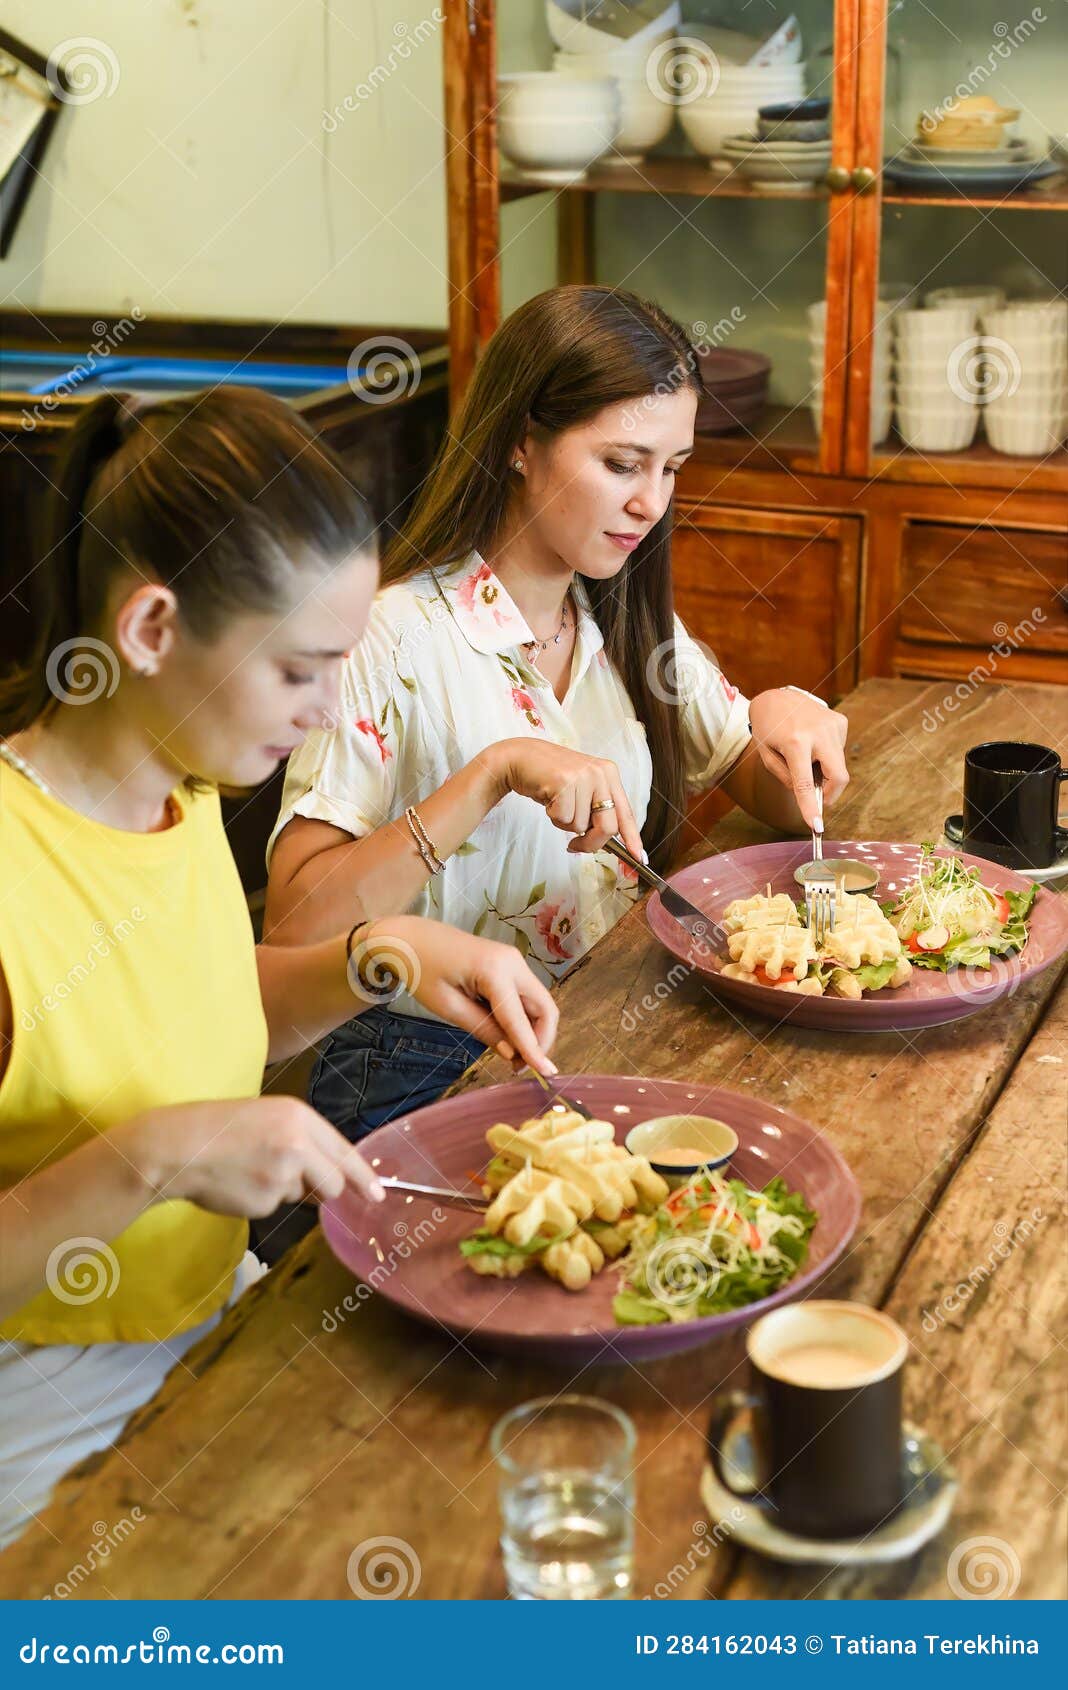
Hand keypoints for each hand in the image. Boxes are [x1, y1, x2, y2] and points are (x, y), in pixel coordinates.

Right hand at [123, 1095, 385, 1215]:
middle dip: (323, 1191)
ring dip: (283, 1190)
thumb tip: (329, 1176)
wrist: (175, 1146)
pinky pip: (273, 1206)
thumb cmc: (216, 1129)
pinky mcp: (265, 1199)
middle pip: (334, 1182)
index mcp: (299, 1116)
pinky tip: (235, 1182)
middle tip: (290, 1181)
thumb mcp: (266, 1118)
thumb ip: (301, 1141)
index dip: (364, 1177)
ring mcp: (283, 1173)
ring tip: (247, 1169)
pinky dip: (258, 1199)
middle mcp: (298, 1142)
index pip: (345, 1151)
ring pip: (300, 1195)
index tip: (378, 1194)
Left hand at [356, 915, 558, 1075]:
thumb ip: (483, 1029)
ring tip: (511, 1055)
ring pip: (538, 1003)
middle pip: (545, 1008)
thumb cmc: (420, 970)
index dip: (534, 1050)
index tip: (548, 1074)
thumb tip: (511, 1053)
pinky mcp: (508, 964)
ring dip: (532, 1031)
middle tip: (520, 1067)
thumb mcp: (448, 1007)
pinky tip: (506, 1034)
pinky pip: (525, 996)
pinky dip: (523, 1018)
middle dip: (540, 1041)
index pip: (521, 1019)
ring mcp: (513, 960)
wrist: (408, 938)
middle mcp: (513, 962)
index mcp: (495, 970)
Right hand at [486, 737, 643, 860]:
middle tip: (575, 846)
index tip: (638, 856)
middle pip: (608, 826)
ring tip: (556, 802)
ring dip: (564, 823)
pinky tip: (548, 798)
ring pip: (580, 825)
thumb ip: (596, 810)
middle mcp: (600, 773)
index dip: (632, 838)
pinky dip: (553, 816)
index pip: (626, 812)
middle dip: (591, 843)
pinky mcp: (564, 782)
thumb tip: (606, 841)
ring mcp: (583, 776)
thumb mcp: (582, 789)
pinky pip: (563, 818)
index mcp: (609, 773)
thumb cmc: (550, 778)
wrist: (521, 758)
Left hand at [747, 690, 848, 830]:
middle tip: (819, 800)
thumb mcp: (767, 755)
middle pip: (839, 776)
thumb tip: (809, 794)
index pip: (805, 783)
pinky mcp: (840, 722)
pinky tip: (813, 744)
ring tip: (805, 757)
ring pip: (839, 766)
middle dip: (832, 794)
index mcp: (795, 743)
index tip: (817, 826)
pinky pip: (839, 751)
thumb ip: (786, 778)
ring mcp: (833, 725)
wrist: (776, 697)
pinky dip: (827, 756)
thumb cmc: (767, 728)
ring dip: (825, 772)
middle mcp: (819, 733)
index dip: (811, 807)